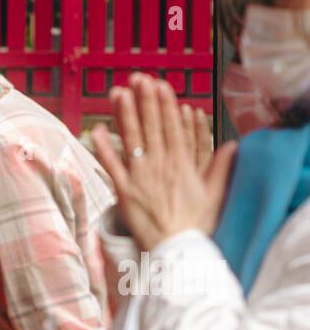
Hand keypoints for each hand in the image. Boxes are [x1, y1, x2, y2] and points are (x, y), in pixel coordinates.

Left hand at [92, 74, 235, 252]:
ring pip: (131, 140)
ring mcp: (140, 177)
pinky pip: (111, 166)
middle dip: (145, 100)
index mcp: (181, 164)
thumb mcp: (215, 194)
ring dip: (124, 115)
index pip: (172, 127)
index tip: (161, 84)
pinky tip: (96, 129)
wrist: (177, 252)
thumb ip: (222, 168)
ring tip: (118, 92)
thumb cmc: (197, 225)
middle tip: (138, 77)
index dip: (166, 104)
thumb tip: (233, 145)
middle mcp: (159, 166)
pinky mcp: (124, 192)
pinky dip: (103, 148)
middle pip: (151, 127)